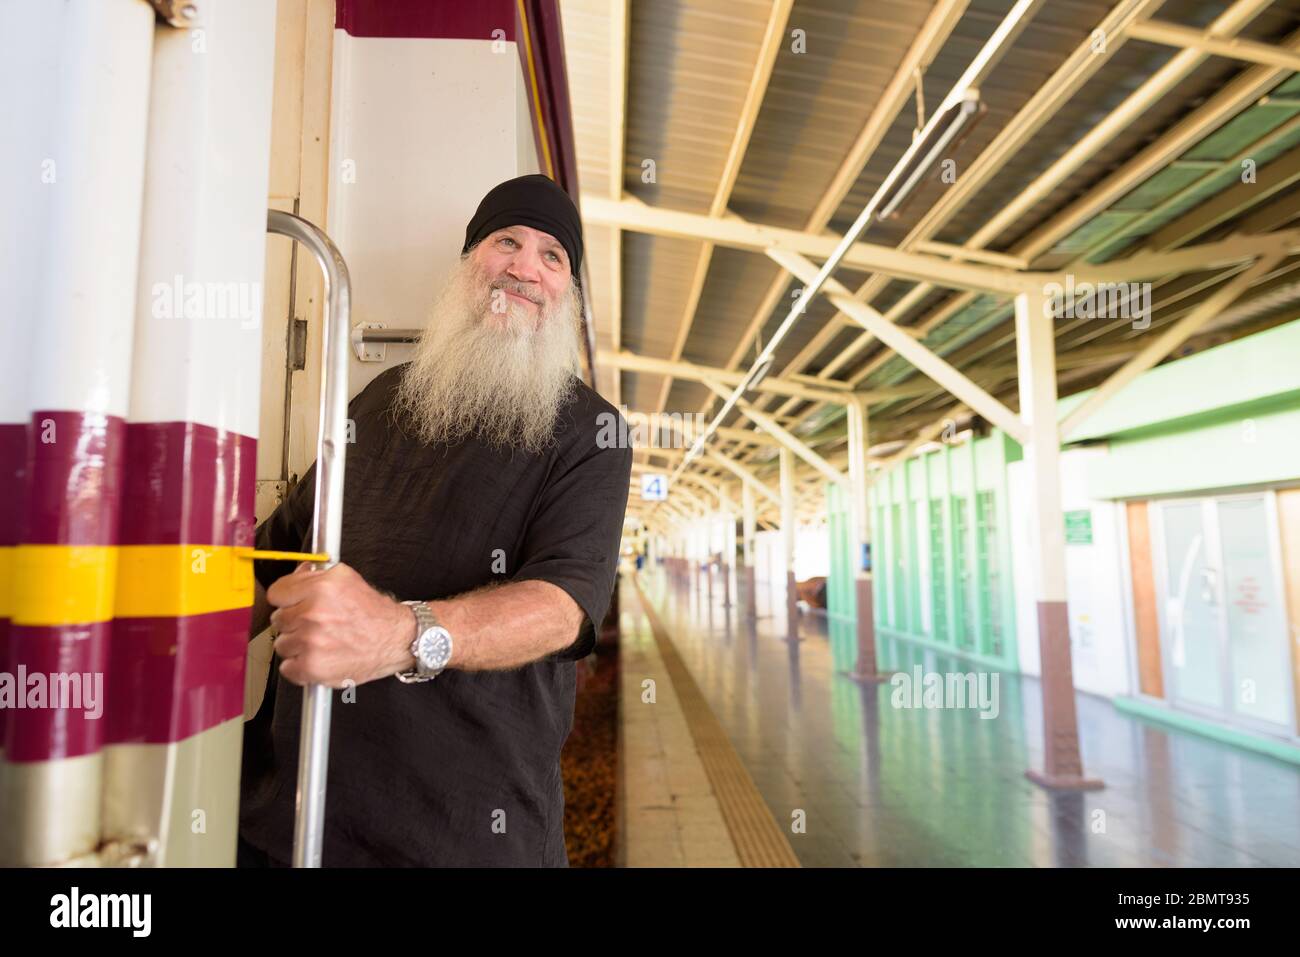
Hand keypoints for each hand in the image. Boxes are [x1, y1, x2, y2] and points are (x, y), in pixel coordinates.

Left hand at [267, 562, 415, 686]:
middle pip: (278, 619)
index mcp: (321, 588)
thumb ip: (316, 575)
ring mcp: (311, 642)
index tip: (294, 604)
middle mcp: (315, 613)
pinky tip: (319, 657)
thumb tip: (296, 573)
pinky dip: (300, 666)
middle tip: (316, 624)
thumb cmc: (374, 613)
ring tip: (320, 641)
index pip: (276, 593)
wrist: (396, 640)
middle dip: (294, 621)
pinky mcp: (312, 667)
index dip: (287, 599)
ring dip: (297, 645)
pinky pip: (287, 667)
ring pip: (282, 644)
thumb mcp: (347, 579)